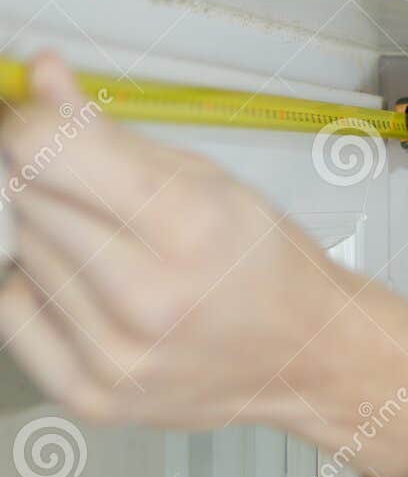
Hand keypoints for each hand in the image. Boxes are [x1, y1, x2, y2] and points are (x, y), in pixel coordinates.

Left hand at [0, 54, 407, 476]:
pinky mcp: (91, 396)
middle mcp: (147, 296)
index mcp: (188, 226)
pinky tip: (86, 290)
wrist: (309, 360)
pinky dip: (36, 292)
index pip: (44, 149)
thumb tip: (40, 80)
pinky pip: (11, 314)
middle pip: (23, 199)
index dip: (30, 122)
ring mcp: (114, 354)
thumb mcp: (212, 180)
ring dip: (47, 239)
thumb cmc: (269, 268)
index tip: (36, 120)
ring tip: (111, 251)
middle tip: (92, 193)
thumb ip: (114, 134)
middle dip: (45, 180)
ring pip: (17, 254)